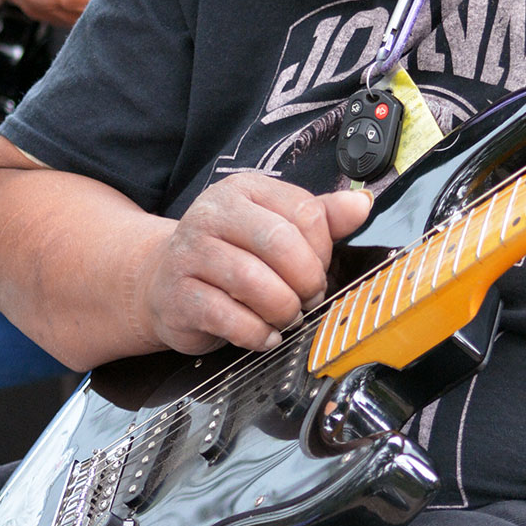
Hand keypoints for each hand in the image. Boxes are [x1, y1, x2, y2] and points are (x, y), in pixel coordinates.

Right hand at [130, 171, 373, 355]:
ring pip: (253, 282)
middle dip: (305, 281)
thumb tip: (360, 205)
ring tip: (286, 317)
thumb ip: (319, 217)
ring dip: (283, 309)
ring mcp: (191, 253)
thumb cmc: (230, 254)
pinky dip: (257, 333)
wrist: (164, 281)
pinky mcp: (178, 295)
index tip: (318, 269)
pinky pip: (229, 318)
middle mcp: (214, 214)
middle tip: (308, 299)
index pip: (304, 213)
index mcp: (246, 190)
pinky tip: (264, 335)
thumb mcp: (275, 227)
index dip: (322, 250)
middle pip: (279, 243)